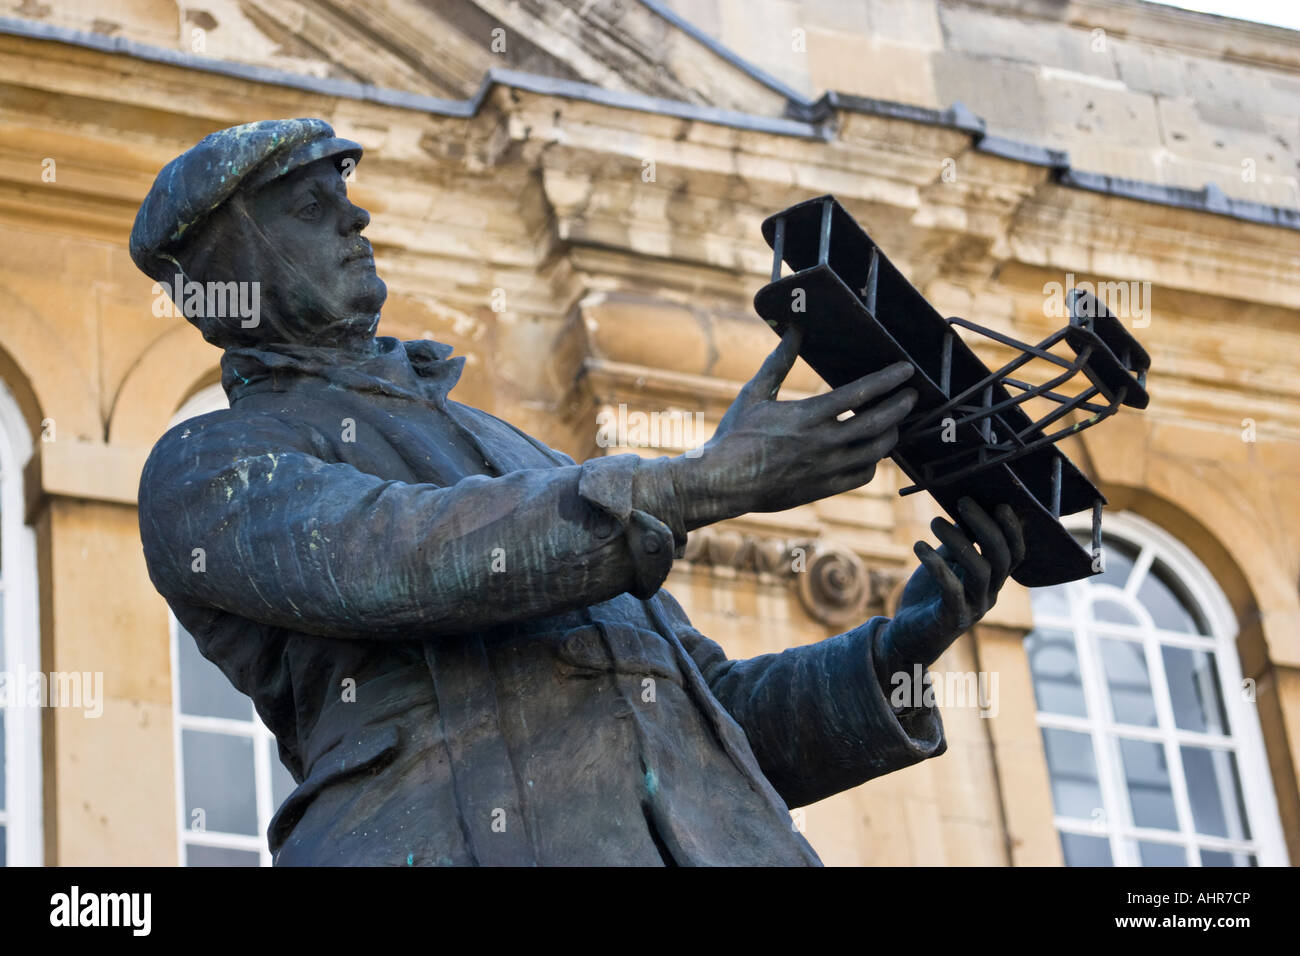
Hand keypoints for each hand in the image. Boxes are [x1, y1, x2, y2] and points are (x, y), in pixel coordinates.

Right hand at [670, 328, 916, 529]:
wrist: (723, 483)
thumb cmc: (735, 436)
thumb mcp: (754, 394)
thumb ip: (779, 362)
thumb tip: (793, 329)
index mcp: (806, 417)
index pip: (858, 395)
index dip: (886, 380)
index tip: (905, 370)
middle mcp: (821, 444)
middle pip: (876, 424)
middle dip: (900, 407)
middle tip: (912, 395)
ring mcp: (825, 469)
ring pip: (875, 452)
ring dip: (891, 434)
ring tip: (895, 421)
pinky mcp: (823, 488)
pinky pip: (861, 475)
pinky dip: (873, 461)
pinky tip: (870, 451)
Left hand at [875, 498, 1025, 681]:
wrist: (908, 636)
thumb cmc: (929, 595)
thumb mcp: (947, 563)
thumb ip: (961, 541)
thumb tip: (968, 510)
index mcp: (993, 580)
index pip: (1015, 553)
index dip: (1012, 529)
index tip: (1000, 503)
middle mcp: (989, 594)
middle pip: (1001, 558)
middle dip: (985, 526)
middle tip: (963, 502)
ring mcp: (974, 608)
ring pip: (980, 571)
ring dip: (958, 541)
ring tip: (934, 521)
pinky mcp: (952, 618)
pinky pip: (952, 590)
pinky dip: (936, 565)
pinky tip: (919, 546)